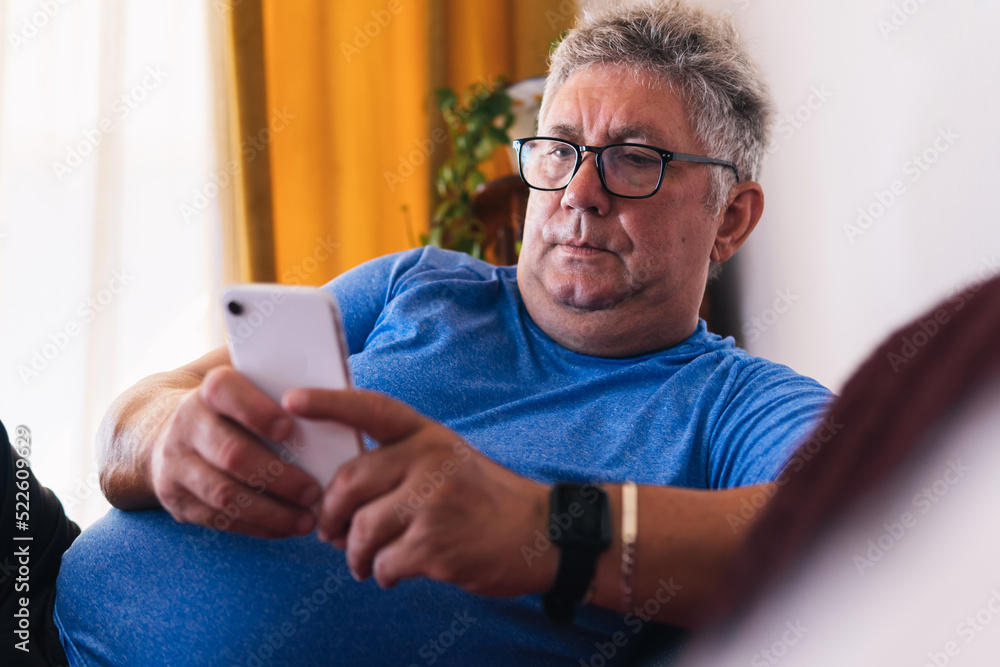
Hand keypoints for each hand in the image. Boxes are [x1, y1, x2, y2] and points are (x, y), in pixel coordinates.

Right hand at [146, 366, 321, 537]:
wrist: (171, 433)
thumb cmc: (235, 410)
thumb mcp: (250, 389)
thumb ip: (282, 389)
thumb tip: (334, 393)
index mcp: (211, 390)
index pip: (225, 391)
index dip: (257, 412)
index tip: (290, 429)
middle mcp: (187, 424)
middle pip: (232, 454)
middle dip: (278, 477)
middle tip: (314, 492)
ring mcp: (177, 464)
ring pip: (225, 494)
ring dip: (271, 511)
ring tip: (306, 519)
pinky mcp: (176, 499)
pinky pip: (219, 519)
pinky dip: (257, 526)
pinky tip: (285, 527)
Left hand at [283, 388, 558, 596]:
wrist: (538, 533)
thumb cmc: (484, 498)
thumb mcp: (447, 460)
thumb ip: (399, 463)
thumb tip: (338, 494)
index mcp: (428, 435)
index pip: (371, 409)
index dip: (329, 402)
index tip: (292, 400)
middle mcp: (428, 461)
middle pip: (349, 481)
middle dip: (330, 514)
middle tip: (329, 531)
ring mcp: (432, 502)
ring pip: (360, 529)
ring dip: (354, 554)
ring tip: (364, 562)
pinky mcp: (436, 544)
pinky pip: (383, 562)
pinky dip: (381, 574)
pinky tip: (393, 573)